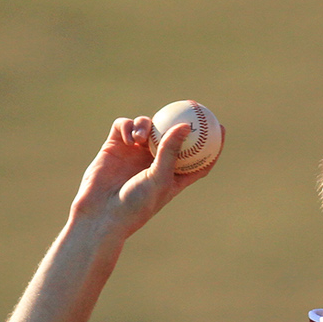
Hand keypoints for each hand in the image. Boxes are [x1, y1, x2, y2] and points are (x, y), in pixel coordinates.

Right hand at [68, 117, 221, 241]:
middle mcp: (154, 162)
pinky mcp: (114, 146)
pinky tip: (128, 138)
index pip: (197, 158)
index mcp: (172, 176)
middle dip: (180, 120)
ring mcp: (134, 153)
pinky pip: (124, 126)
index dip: (211, 144)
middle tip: (189, 107)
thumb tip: (185, 125)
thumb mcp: (159, 178)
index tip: (221, 127)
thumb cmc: (135, 204)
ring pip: (147, 125)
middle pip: (171, 135)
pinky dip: (127, 127)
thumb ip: (171, 151)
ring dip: (146, 125)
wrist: (101, 214)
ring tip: (142, 139)